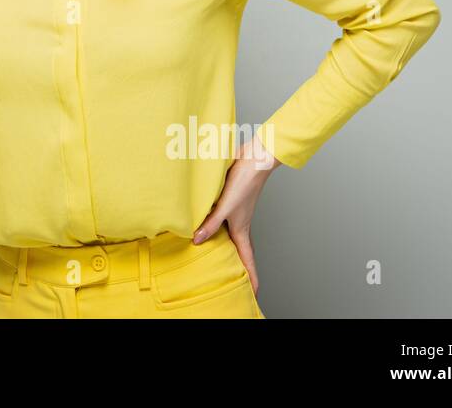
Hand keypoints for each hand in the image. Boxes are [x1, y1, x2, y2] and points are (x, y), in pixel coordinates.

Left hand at [189, 134, 280, 295]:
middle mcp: (239, 222)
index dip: (251, 277)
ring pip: (231, 233)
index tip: (254, 292)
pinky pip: (222, 217)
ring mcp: (236, 211)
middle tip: (238, 280)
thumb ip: (211, 223)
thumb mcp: (225, 206)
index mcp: (241, 229)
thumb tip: (197, 241)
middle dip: (240, 265)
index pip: (247, 259)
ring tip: (218, 255)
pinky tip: (205, 220)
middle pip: (240, 249)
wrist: (253, 158)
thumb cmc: (244, 182)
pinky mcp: (230, 198)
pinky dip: (215, 224)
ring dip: (227, 245)